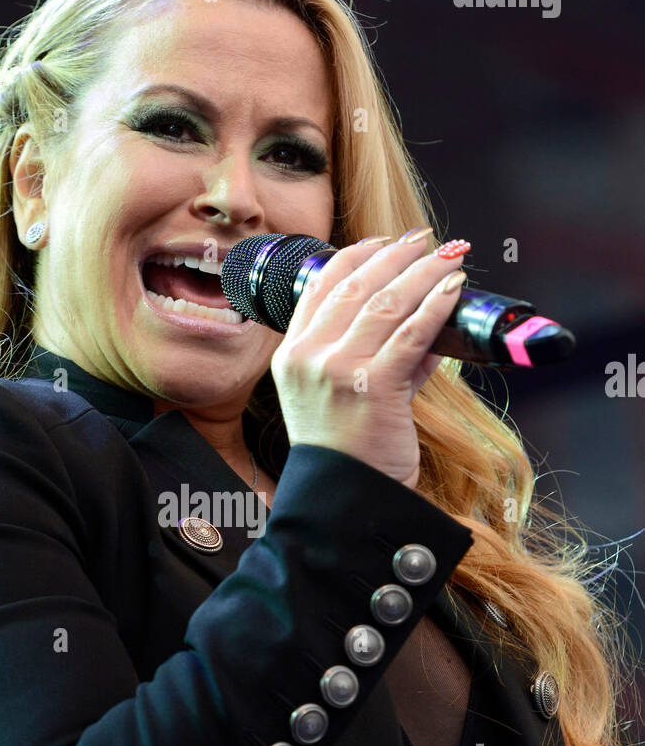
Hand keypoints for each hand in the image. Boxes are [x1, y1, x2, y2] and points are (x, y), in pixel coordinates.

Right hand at [270, 229, 466, 489]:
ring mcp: (336, 370)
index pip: (320, 285)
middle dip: (398, 255)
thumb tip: (425, 321)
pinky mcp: (371, 386)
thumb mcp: (344, 397)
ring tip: (449, 258)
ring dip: (424, 272)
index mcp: (291, 355)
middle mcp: (308, 357)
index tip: (386, 243)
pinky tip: (454, 289)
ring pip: (386, 301)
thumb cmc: (349, 456)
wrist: (345, 503)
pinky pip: (412, 331)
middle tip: (428, 242)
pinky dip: (437, 304)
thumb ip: (377, 356)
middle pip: (356, 284)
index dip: (357, 255)